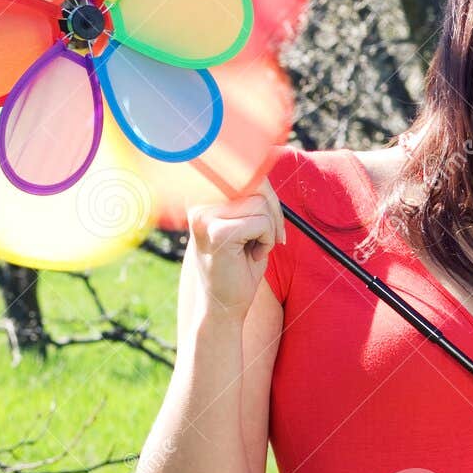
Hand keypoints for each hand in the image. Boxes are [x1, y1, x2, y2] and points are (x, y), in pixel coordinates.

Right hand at [184, 178, 285, 317]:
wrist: (224, 307)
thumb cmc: (239, 266)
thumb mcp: (245, 224)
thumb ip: (250, 197)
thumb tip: (265, 165)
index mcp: (202, 196)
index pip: (244, 172)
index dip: (267, 194)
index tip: (272, 222)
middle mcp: (198, 202)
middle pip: (255, 184)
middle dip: (274, 212)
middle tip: (273, 239)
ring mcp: (204, 217)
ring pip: (261, 204)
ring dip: (268, 231)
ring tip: (251, 250)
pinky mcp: (216, 233)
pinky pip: (261, 224)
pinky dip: (266, 242)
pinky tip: (251, 257)